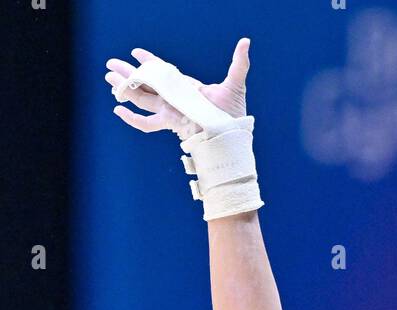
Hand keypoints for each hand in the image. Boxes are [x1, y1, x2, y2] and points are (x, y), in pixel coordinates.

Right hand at [105, 37, 250, 136]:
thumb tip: (246, 42)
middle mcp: (175, 98)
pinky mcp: (169, 123)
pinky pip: (146, 123)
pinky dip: (132, 118)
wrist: (232, 136)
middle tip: (110, 64)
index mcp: (185, 86)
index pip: (163, 71)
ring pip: (141, 98)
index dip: (149, 61)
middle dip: (128, 73)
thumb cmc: (234, 114)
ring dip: (124, 88)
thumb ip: (238, 63)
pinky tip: (119, 111)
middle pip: (146, 84)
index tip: (136, 52)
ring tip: (107, 78)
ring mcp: (170, 110)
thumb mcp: (235, 84)